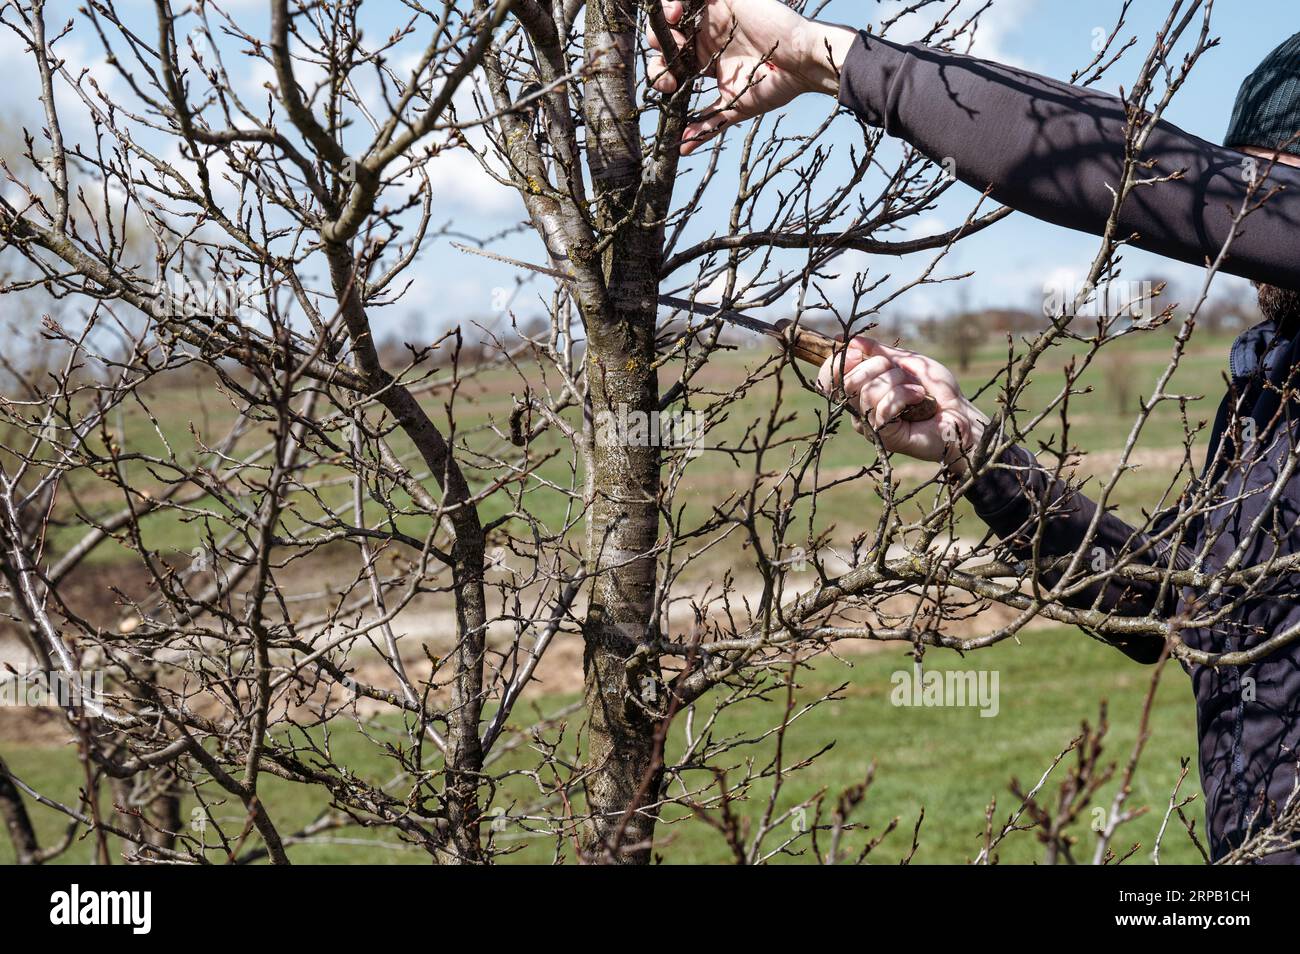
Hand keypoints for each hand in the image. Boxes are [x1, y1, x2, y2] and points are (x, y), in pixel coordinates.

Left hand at [646, 0, 855, 155]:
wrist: (800, 62)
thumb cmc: (774, 86)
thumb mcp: (735, 108)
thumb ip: (708, 126)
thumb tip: (682, 148)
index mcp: (706, 63)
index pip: (670, 66)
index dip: (661, 75)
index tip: (670, 86)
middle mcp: (706, 40)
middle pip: (665, 39)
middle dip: (659, 49)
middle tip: (671, 58)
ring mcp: (712, 17)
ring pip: (673, 12)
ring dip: (664, 22)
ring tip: (674, 30)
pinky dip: (677, 0)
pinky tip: (678, 12)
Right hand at [816, 337, 987, 473]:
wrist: (960, 414)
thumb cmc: (937, 390)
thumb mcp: (907, 361)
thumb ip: (879, 351)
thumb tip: (848, 340)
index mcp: (861, 389)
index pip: (831, 378)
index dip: (838, 362)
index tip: (857, 352)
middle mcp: (860, 409)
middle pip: (847, 381)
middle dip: (875, 366)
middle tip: (900, 372)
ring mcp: (870, 424)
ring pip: (868, 392)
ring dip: (897, 381)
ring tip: (916, 388)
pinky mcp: (884, 436)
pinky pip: (882, 408)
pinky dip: (904, 395)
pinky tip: (919, 398)